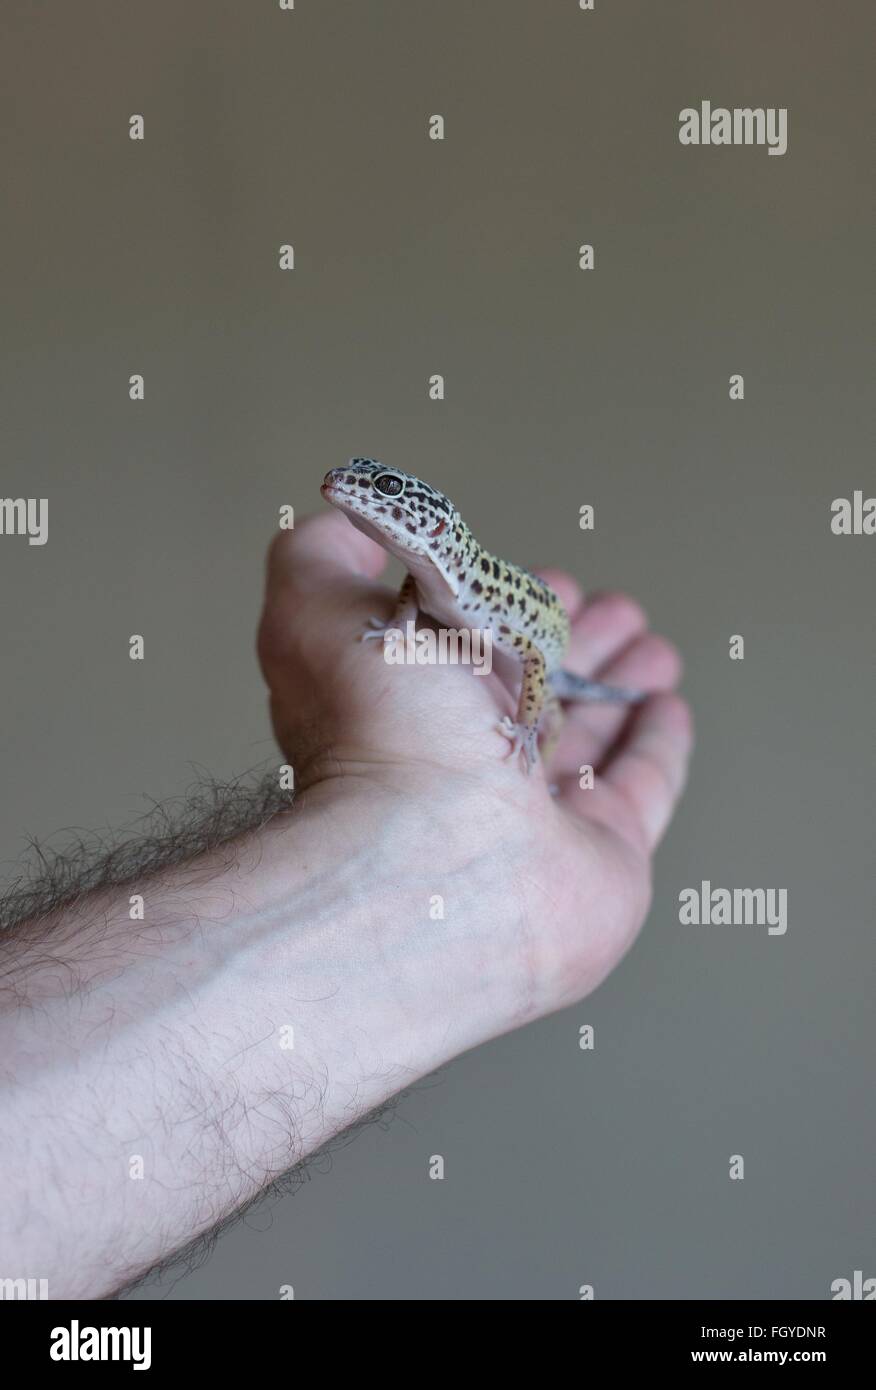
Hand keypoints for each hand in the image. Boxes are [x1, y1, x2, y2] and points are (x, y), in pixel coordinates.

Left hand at [257, 513, 692, 1022]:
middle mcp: (467, 760)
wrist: (437, 860)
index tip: (543, 575)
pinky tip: (666, 707)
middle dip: (574, 638)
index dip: (501, 605)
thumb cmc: (381, 736)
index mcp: (409, 704)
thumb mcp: (319, 609)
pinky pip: (641, 788)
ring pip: (587, 732)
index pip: (464, 646)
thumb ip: (319, 556)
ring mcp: (536, 813)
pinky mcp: (603, 852)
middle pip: (532, 689)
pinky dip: (657, 744)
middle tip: (611, 606)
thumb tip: (340, 521)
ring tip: (650, 644)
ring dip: (619, 681)